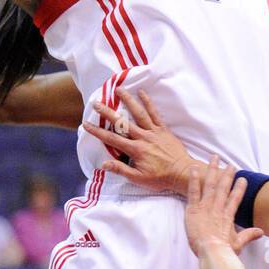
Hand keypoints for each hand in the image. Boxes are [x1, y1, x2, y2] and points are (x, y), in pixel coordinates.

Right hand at [81, 89, 195, 191]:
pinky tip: (142, 92)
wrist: (182, 173)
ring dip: (128, 101)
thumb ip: (121, 170)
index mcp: (135, 150)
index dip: (97, 131)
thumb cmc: (160, 178)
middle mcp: (143, 138)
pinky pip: (155, 113)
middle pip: (122, 123)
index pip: (112, 139)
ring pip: (139, 113)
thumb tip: (103, 164)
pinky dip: (148, 102)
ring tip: (118, 90)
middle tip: (96, 103)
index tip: (86, 124)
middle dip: (108, 112)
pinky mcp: (163, 129)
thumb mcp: (138, 179)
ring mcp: (154, 132)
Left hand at [185, 159, 263, 257]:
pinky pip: (194, 191)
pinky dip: (194, 179)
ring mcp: (206, 207)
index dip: (239, 188)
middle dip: (227, 175)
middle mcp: (218, 208)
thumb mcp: (238, 244)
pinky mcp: (194, 209)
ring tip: (214, 158)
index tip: (243, 179)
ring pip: (210, 184)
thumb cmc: (224, 251)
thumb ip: (249, 235)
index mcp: (228, 216)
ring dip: (213, 170)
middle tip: (230, 165)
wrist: (212, 252)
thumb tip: (261, 232)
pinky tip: (194, 168)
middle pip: (223, 187)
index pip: (235, 199)